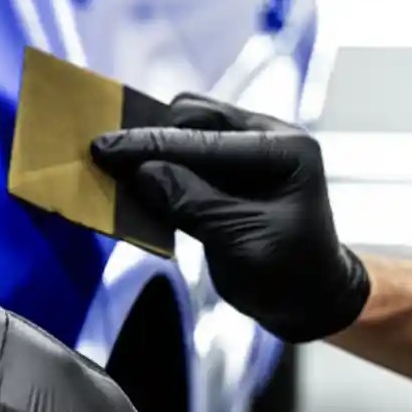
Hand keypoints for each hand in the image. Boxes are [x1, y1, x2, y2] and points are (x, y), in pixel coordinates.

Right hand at [91, 93, 369, 341]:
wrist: (309, 295)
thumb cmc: (286, 275)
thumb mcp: (240, 244)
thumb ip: (192, 204)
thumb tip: (142, 173)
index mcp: (285, 152)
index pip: (205, 140)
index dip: (149, 144)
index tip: (103, 147)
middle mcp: (269, 137)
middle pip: (195, 116)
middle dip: (152, 136)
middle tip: (108, 157)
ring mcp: (250, 145)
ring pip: (189, 124)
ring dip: (155, 144)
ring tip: (121, 166)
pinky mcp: (231, 162)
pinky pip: (188, 145)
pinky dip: (162, 158)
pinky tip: (140, 176)